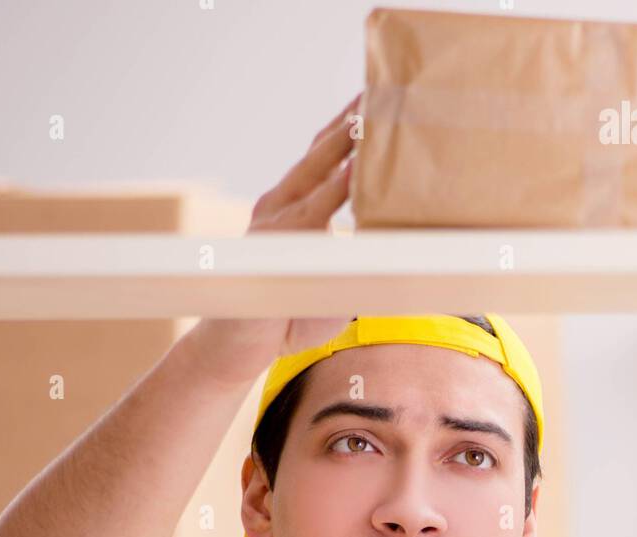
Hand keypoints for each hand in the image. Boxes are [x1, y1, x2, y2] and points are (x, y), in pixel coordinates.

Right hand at [190, 92, 362, 387]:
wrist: (234, 348)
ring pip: (319, 172)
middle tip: (383, 88)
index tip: (376, 98)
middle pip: (321, 151)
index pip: (323, 157)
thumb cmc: (285, 319)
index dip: (349, 128)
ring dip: (348, 142)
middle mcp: (280, 205)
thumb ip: (356, 261)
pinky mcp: (275, 243)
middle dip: (353, 120)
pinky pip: (313, 209)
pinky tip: (357, 168)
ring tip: (375, 115)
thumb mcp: (329, 283)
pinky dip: (336, 187)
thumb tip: (401, 258)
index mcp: (293, 208)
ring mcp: (275, 221)